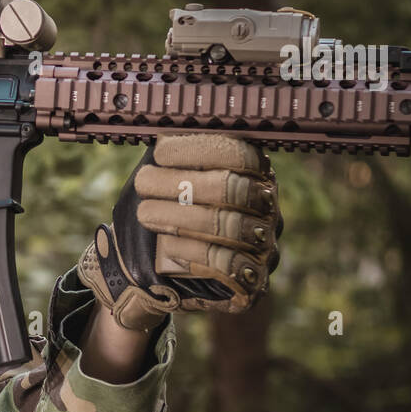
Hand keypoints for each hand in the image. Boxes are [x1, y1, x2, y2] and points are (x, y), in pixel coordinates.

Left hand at [78, 133, 282, 330]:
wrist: (152, 274)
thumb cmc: (161, 215)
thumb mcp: (162, 180)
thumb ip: (169, 157)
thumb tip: (163, 130)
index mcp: (253, 173)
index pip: (239, 153)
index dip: (199, 150)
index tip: (160, 153)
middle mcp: (267, 208)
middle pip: (233, 189)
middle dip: (182, 184)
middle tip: (143, 183)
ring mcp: (264, 245)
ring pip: (229, 226)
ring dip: (180, 218)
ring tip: (146, 213)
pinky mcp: (252, 281)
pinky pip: (228, 265)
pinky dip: (193, 253)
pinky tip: (167, 246)